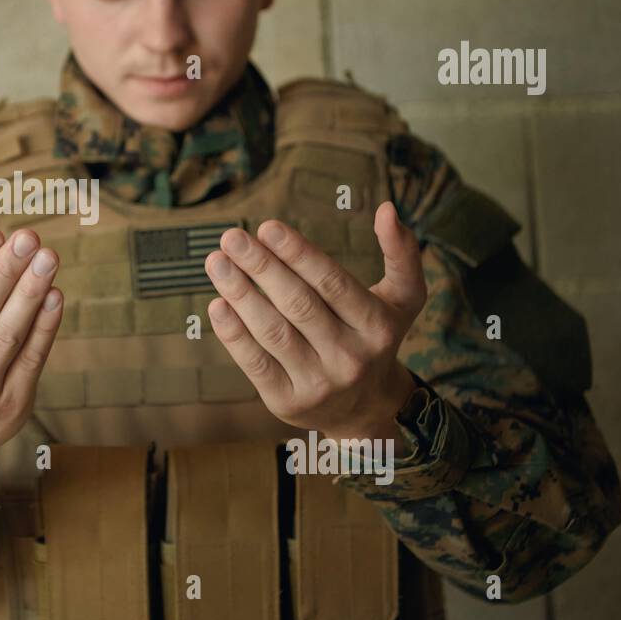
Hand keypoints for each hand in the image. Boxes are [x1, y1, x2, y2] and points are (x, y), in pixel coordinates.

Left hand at [204, 201, 424, 444]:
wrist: (366, 410)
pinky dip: (233, 334)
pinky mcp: (289, 402)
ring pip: (273, 332)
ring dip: (240, 294)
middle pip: (298, 305)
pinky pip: (255, 364)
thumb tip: (388, 209)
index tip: (266, 227)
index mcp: (378, 327)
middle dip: (261, 267)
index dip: (298, 254)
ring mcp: (319, 383)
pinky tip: (217, 304)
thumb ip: (402, 254)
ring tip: (217, 263)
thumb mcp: (404, 299)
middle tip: (231, 237)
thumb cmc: (377, 337)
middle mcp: (351, 357)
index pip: (332, 284)